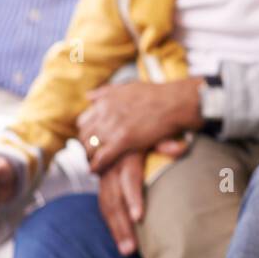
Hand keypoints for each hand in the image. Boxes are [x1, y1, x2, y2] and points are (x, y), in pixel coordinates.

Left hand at [77, 79, 201, 173]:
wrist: (175, 102)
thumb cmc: (157, 94)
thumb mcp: (128, 86)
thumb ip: (106, 92)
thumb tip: (88, 96)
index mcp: (105, 101)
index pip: (83, 121)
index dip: (86, 132)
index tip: (92, 139)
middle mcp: (105, 113)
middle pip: (84, 135)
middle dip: (85, 147)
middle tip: (90, 155)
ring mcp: (113, 127)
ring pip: (89, 147)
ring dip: (88, 157)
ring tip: (91, 164)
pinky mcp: (123, 141)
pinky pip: (101, 157)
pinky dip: (96, 166)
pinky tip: (95, 171)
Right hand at [98, 137, 188, 256]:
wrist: (124, 119)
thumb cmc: (151, 126)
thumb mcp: (160, 127)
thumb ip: (169, 138)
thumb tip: (181, 148)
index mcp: (127, 152)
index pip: (129, 177)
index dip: (133, 197)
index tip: (140, 217)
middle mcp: (113, 165)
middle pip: (113, 198)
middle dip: (122, 224)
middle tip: (131, 249)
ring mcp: (105, 174)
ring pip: (106, 205)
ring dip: (116, 229)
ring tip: (127, 251)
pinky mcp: (103, 181)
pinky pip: (104, 205)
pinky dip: (112, 222)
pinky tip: (120, 240)